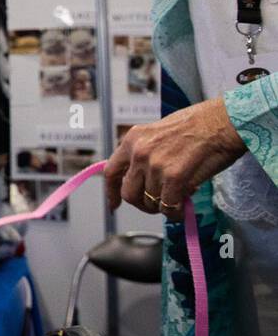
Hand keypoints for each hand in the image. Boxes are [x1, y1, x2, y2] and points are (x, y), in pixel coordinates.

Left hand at [103, 98, 246, 220]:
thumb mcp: (159, 133)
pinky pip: (168, 206)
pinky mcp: (175, 177)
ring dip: (164, 206)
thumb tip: (143, 180)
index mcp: (132, 139)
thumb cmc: (199, 125)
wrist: (224, 121)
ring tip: (178, 197)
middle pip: (129, 193)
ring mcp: (156, 165)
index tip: (114, 204)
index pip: (111, 172)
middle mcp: (139, 152)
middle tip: (156, 205)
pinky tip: (182, 210)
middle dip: (142, 204)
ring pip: (151, 202)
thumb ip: (146, 154)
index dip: (111, 192)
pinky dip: (175, 214)